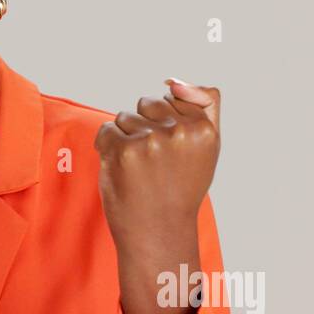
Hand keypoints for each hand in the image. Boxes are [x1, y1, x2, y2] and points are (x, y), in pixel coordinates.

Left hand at [94, 79, 220, 239]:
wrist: (159, 233)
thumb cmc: (180, 189)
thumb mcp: (207, 148)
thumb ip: (202, 106)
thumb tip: (172, 81)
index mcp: (204, 129)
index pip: (176, 96)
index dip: (169, 121)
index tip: (173, 148)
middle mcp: (180, 131)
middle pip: (148, 103)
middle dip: (145, 126)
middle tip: (155, 162)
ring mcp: (151, 140)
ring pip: (125, 117)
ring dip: (126, 139)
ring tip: (140, 169)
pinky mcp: (123, 150)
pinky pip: (106, 130)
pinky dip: (107, 149)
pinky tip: (122, 171)